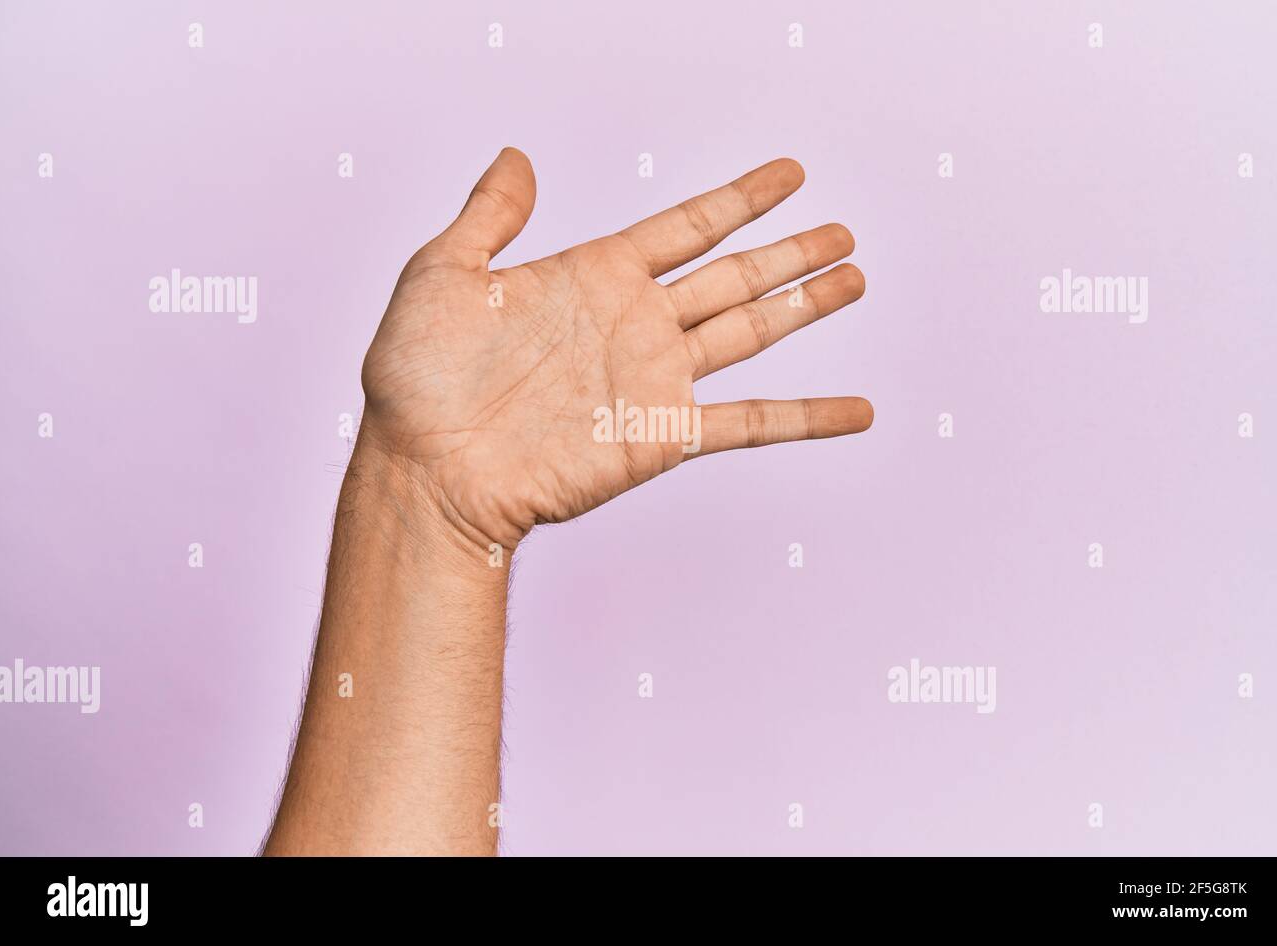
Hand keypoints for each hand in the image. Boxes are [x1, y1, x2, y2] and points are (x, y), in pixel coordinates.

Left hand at [360, 148, 870, 549]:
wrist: (426, 468)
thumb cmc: (419, 377)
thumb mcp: (443, 273)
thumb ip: (489, 216)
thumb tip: (517, 158)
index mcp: (594, 275)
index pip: (688, 226)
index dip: (742, 199)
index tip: (789, 174)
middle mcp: (635, 323)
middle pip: (735, 276)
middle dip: (792, 252)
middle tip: (842, 231)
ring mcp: (654, 380)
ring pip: (752, 331)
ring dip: (807, 307)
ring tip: (855, 278)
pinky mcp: (663, 437)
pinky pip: (752, 423)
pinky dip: (809, 418)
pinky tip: (857, 411)